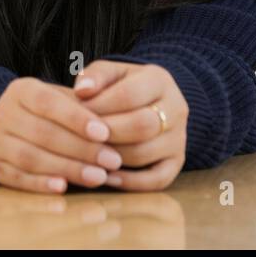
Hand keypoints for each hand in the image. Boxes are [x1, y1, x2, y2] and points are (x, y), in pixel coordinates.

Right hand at [0, 77, 125, 193]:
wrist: (4, 122)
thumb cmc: (44, 110)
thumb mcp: (58, 97)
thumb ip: (80, 105)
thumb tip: (108, 124)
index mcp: (22, 91)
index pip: (48, 102)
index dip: (77, 118)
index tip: (105, 132)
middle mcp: (4, 115)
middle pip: (43, 134)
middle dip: (81, 149)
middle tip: (112, 160)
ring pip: (31, 158)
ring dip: (67, 169)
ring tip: (98, 177)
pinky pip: (19, 178)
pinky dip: (42, 184)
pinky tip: (64, 188)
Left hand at [72, 60, 187, 190]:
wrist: (149, 103)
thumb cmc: (120, 87)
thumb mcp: (109, 74)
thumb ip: (95, 77)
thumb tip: (82, 91)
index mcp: (160, 80)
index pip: (129, 94)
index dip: (99, 106)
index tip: (75, 112)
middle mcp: (177, 108)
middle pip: (141, 125)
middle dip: (106, 133)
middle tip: (81, 137)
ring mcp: (179, 137)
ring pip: (144, 153)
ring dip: (112, 157)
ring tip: (87, 156)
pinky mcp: (177, 162)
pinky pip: (157, 180)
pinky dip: (129, 182)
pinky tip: (105, 176)